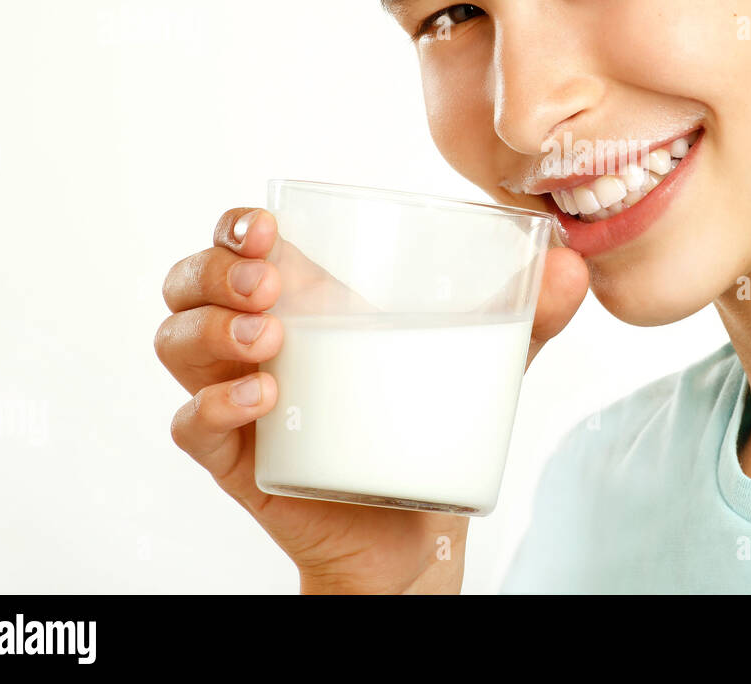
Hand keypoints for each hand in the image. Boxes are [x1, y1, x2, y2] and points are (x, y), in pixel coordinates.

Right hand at [154, 206, 587, 592]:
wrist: (417, 524)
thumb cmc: (429, 421)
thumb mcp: (483, 359)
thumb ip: (528, 314)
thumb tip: (574, 266)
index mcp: (304, 300)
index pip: (239, 243)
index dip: (234, 227)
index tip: (263, 227)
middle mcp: (257, 339)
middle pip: (190, 284)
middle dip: (214, 272)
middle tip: (266, 288)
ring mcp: (239, 397)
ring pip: (176, 345)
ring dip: (210, 332)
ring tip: (270, 343)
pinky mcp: (238, 458)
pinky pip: (189, 425)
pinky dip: (213, 405)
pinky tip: (264, 398)